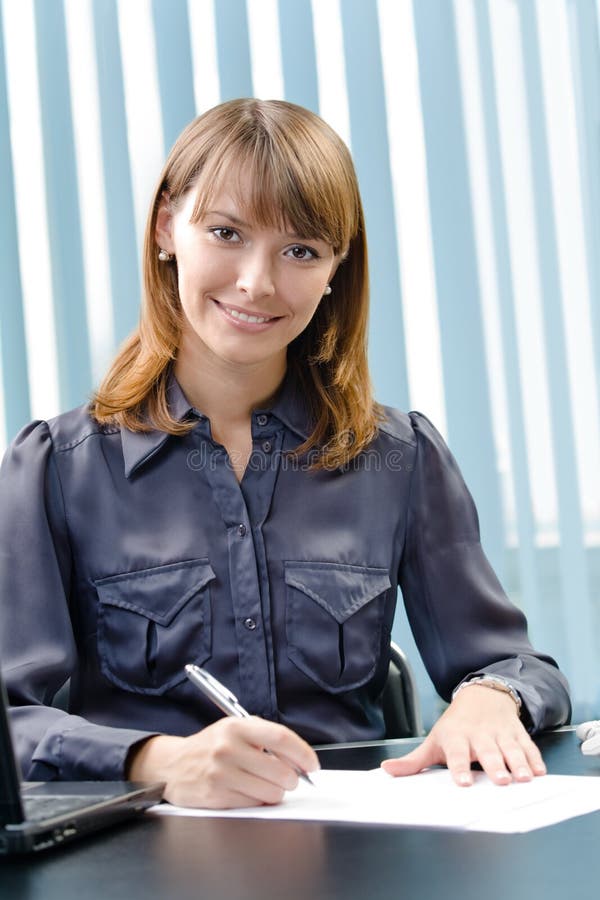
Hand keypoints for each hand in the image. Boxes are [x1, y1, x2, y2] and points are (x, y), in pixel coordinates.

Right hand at [127, 716, 319, 807]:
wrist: (172, 765)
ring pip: (271, 791)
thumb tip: (299, 759)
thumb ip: (265, 739)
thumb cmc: (211, 747)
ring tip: (266, 784)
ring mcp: (221, 772)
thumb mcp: (235, 730)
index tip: (312, 765)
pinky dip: (258, 800)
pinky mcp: (216, 795)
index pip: (281, 738)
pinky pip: (254, 803)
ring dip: (276, 792)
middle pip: (281, 770)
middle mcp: (228, 747)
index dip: (302, 753)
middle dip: (292, 779)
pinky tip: (249, 791)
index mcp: (237, 726)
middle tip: (289, 779)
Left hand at [381, 684, 546, 785]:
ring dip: (518, 763)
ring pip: (511, 749)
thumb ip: (413, 761)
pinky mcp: (518, 733)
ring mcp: (501, 733)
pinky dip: (535, 758)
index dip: (459, 768)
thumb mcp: (434, 740)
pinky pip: (528, 746)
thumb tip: (387, 770)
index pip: (457, 754)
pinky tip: (540, 771)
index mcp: (456, 737)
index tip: (463, 782)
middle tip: (502, 781)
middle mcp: (479, 735)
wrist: (482, 696)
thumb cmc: (455, 726)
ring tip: (524, 778)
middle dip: (495, 766)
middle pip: (488, 752)